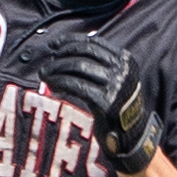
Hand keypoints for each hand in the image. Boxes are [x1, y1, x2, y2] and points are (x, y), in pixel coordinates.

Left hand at [40, 36, 159, 174]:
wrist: (131, 135)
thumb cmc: (117, 105)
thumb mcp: (116, 78)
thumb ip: (98, 64)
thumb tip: (65, 50)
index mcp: (125, 60)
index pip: (93, 43)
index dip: (70, 41)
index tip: (54, 44)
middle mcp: (122, 70)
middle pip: (83, 54)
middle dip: (60, 57)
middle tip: (46, 65)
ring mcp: (115, 86)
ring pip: (78, 68)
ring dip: (56, 69)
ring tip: (44, 75)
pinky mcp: (105, 102)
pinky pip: (76, 86)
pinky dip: (60, 83)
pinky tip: (52, 86)